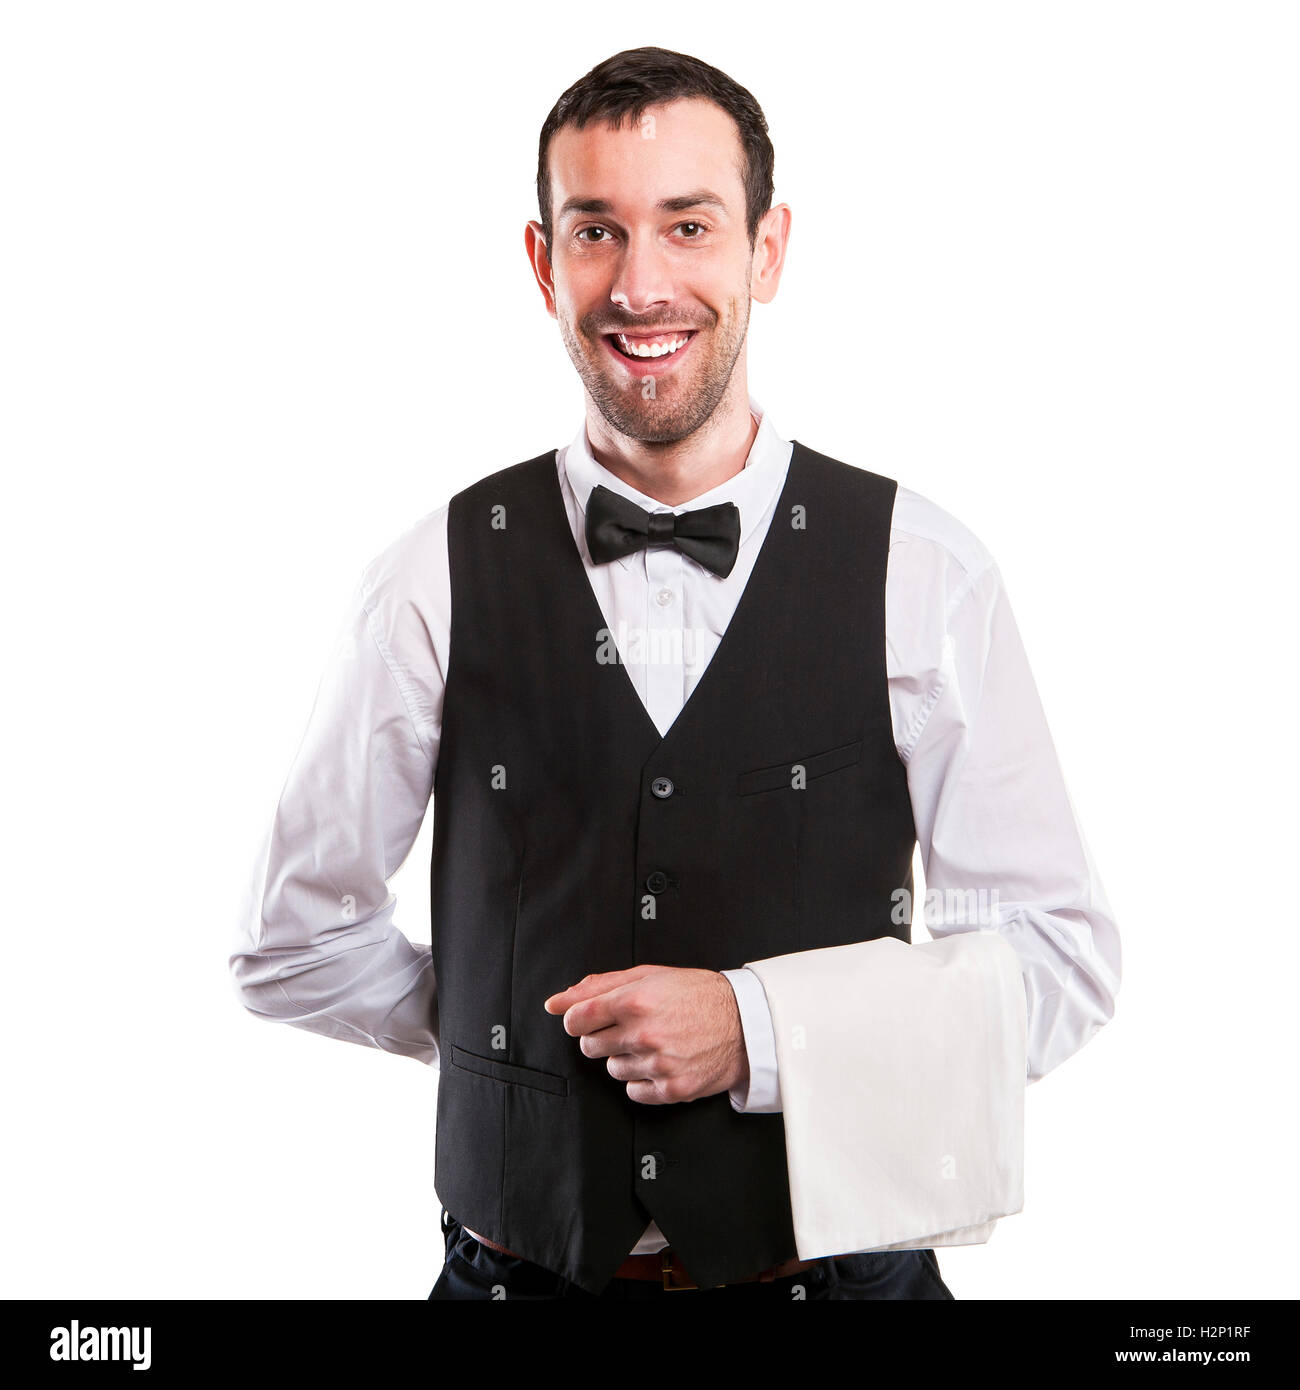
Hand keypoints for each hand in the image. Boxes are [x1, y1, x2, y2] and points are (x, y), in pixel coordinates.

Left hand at [543, 964, 748, 1104]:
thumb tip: (556, 1002)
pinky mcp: (670, 1089)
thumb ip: (598, 985)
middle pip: (590, 1047)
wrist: (744, 1023)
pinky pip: (633, 1091)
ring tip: (653, 1042)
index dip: (578, 1019)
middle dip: (603, 1037)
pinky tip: (661, 1061)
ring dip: (625, 1058)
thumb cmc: (696, 994)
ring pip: (612, 1070)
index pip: (577, 1019)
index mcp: (635, 1000)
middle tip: (630, 1027)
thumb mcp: (648, 975)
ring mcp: (657, 1064)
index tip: (589, 1019)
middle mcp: (644, 1034)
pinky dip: (642, 1079)